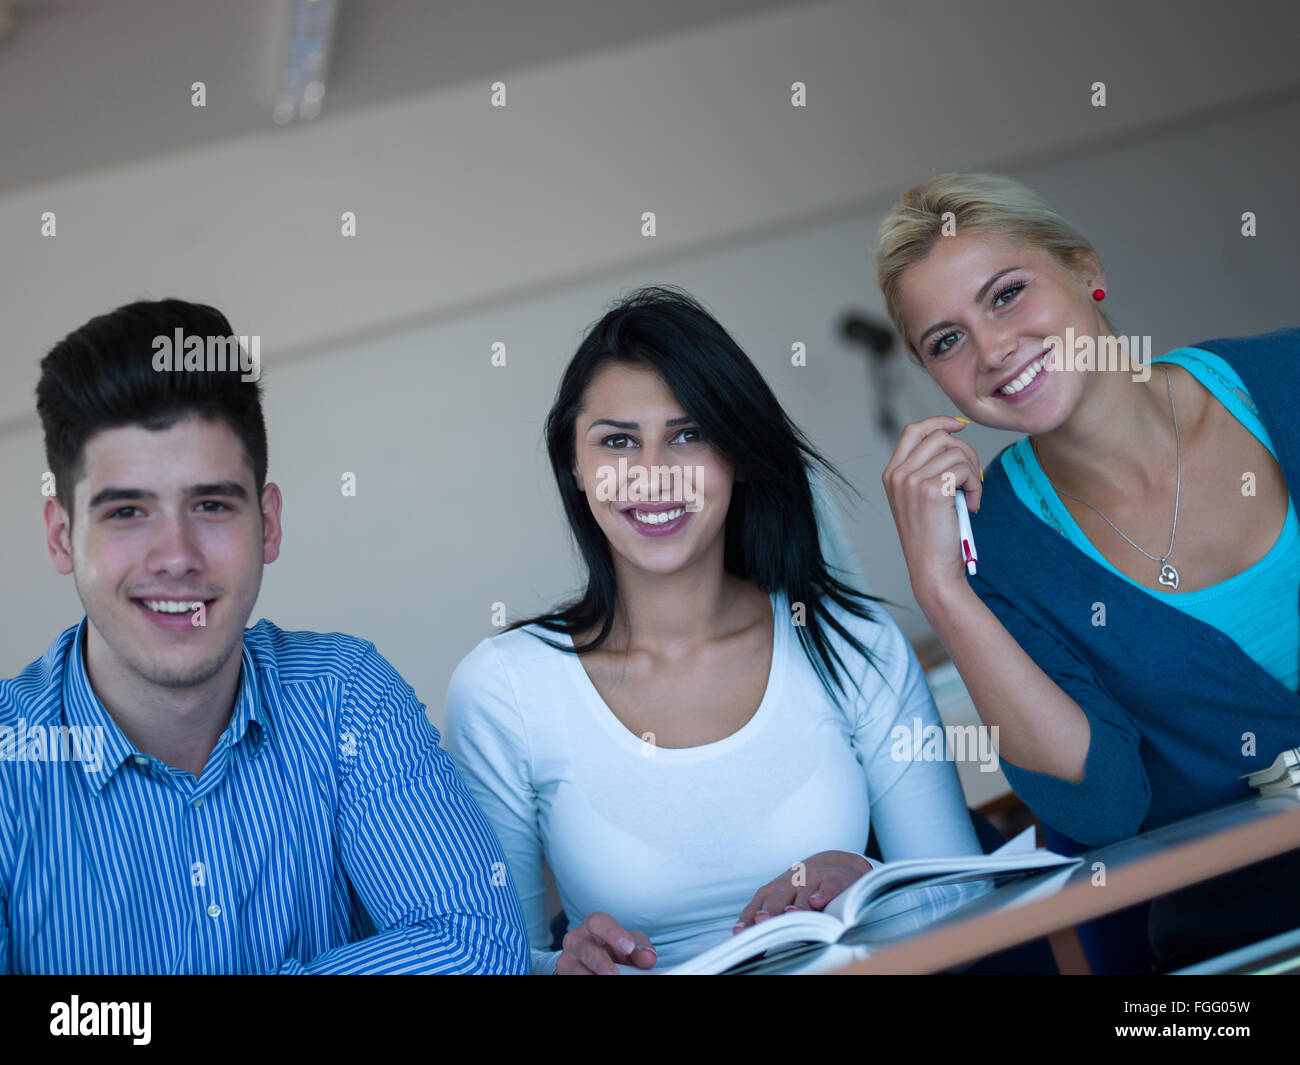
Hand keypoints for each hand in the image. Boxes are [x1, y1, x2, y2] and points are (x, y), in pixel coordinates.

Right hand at [557, 911, 656, 974]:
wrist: (596, 964)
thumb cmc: (614, 950)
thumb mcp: (630, 945)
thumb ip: (641, 949)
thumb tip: (648, 957)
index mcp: (593, 925)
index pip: (599, 922)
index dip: (613, 933)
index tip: (628, 946)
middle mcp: (576, 940)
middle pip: (585, 948)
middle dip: (600, 962)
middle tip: (613, 974)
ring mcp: (567, 961)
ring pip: (574, 969)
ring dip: (591, 976)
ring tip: (609, 979)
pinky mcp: (564, 975)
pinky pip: (572, 978)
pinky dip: (587, 981)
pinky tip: (597, 981)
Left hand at [733, 851, 873, 932]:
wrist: (837, 865)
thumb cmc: (806, 892)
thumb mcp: (788, 903)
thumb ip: (775, 923)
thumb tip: (758, 952)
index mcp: (775, 891)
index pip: (759, 905)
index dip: (749, 918)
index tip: (740, 932)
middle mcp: (792, 883)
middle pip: (778, 898)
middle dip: (769, 910)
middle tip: (761, 921)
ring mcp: (814, 878)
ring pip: (803, 892)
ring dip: (797, 904)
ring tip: (791, 915)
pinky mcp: (836, 878)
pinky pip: (829, 886)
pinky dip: (823, 893)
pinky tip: (818, 901)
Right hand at [881, 415, 982, 605]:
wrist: (931, 569)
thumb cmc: (932, 538)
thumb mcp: (920, 498)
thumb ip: (927, 470)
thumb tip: (954, 440)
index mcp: (892, 474)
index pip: (914, 430)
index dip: (939, 422)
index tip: (960, 427)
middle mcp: (898, 474)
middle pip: (940, 436)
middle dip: (965, 452)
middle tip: (972, 479)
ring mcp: (912, 481)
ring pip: (956, 452)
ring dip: (973, 473)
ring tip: (970, 497)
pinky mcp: (931, 490)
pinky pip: (964, 470)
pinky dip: (976, 485)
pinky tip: (971, 504)